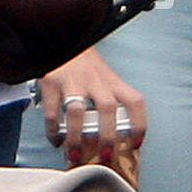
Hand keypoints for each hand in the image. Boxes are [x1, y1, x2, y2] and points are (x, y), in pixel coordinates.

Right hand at [39, 48, 145, 167]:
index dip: (139, 125)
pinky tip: (56, 139)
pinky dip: (53, 129)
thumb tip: (113, 135)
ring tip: (75, 155)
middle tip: (105, 157)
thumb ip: (108, 98)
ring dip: (77, 137)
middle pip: (107, 109)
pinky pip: (52, 110)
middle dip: (107, 137)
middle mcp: (95, 79)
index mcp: (111, 80)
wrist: (60, 35)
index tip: (135, 145)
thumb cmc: (81, 61)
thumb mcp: (101, 75)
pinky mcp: (52, 81)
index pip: (134, 101)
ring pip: (78, 112)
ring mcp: (72, 80)